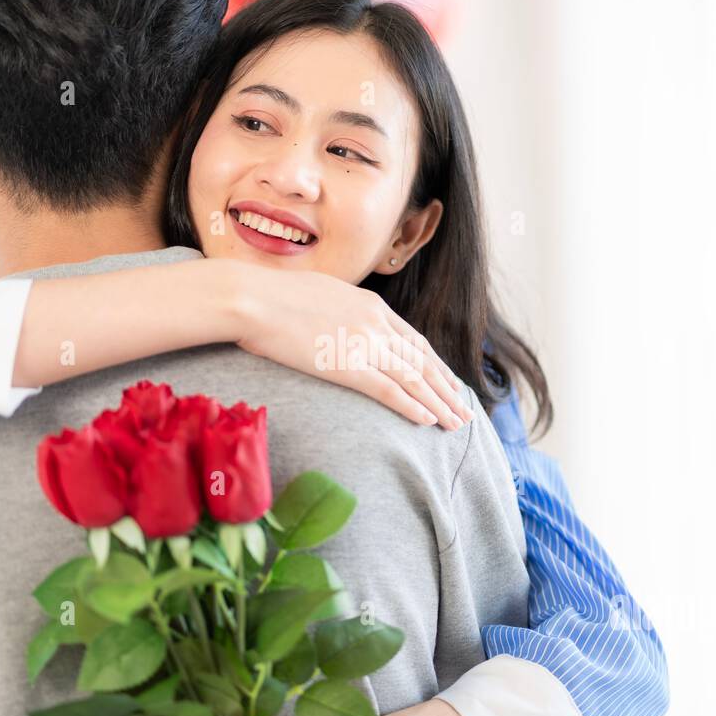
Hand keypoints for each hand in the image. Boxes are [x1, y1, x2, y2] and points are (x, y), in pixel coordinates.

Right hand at [226, 262, 473, 429]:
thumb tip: (341, 324)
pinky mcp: (347, 366)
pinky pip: (390, 390)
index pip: (414, 340)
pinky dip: (413, 406)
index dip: (434, 365)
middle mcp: (376, 323)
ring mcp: (364, 344)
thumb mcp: (320, 293)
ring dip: (439, 403)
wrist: (251, 297)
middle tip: (464, 409)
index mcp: (371, 304)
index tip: (447, 382)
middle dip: (446, 388)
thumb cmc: (272, 295)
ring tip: (456, 422)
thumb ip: (342, 310)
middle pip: (422, 361)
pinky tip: (428, 421)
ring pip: (414, 378)